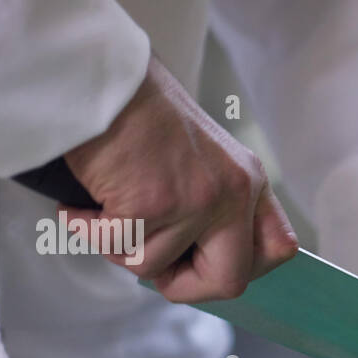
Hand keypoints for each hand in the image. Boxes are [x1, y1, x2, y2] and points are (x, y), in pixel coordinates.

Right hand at [61, 57, 298, 301]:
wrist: (96, 73)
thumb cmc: (134, 110)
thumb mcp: (199, 157)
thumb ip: (212, 204)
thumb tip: (192, 260)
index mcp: (249, 180)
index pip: (279, 249)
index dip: (239, 268)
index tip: (202, 261)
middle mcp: (234, 192)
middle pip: (230, 281)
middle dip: (182, 284)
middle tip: (146, 255)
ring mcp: (197, 200)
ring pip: (156, 266)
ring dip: (118, 246)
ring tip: (102, 208)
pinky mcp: (154, 203)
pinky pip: (116, 246)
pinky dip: (86, 230)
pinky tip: (79, 206)